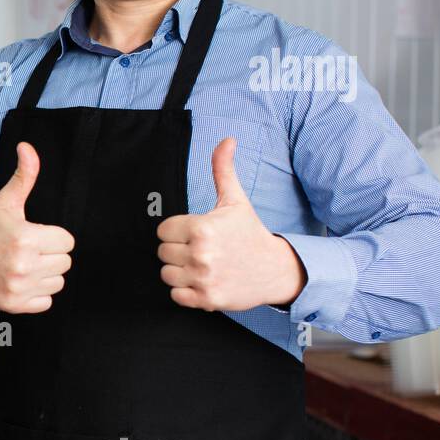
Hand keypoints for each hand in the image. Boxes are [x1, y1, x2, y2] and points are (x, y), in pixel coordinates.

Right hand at [0, 142, 74, 312]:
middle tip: (28, 249)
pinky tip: (20, 281)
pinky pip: (46, 301)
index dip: (52, 236)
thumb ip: (24, 176)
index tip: (34, 234)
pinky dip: (37, 293)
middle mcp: (23, 265)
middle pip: (65, 261)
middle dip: (50, 254)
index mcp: (26, 238)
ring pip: (58, 281)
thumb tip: (28, 148)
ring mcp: (19, 288)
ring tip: (24, 264)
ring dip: (45, 274)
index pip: (67, 241)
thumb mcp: (4, 202)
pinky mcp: (15, 305)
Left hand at [157, 138, 306, 310]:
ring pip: (166, 274)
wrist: (276, 269)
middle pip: (162, 252)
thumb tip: (227, 140)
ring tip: (201, 265)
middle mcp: (200, 254)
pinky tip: (203, 280)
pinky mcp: (206, 300)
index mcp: (202, 228)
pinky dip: (186, 291)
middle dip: (178, 250)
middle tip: (200, 249)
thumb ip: (223, 169)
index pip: (163, 231)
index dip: (177, 231)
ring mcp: (203, 279)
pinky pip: (175, 296)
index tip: (194, 232)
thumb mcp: (235, 200)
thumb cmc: (250, 233)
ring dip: (180, 271)